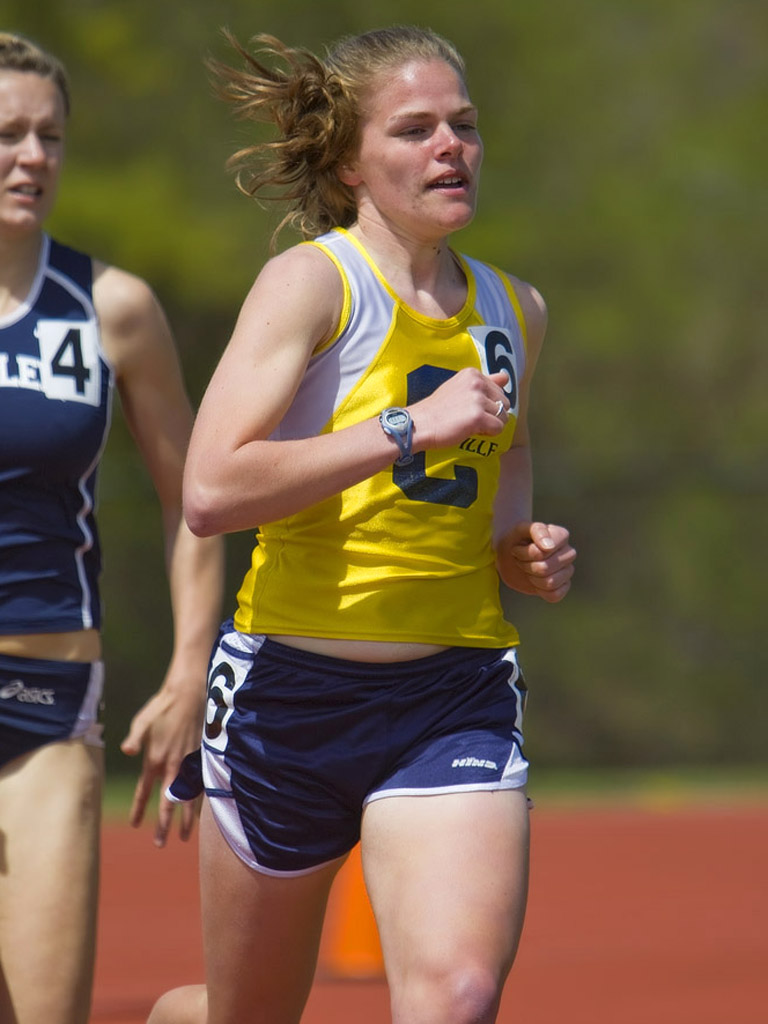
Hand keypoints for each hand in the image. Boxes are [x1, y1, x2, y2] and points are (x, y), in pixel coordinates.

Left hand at [120, 677, 204, 846]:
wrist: (190, 694)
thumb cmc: (163, 706)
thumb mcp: (143, 720)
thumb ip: (135, 738)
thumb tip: (127, 751)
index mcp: (155, 759)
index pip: (145, 792)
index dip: (139, 809)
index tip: (136, 826)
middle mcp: (173, 766)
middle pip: (168, 803)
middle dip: (164, 825)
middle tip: (160, 844)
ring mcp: (189, 763)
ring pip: (188, 798)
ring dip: (186, 819)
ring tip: (186, 836)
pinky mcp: (201, 758)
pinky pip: (201, 786)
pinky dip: (200, 802)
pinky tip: (202, 811)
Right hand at [410, 368, 511, 451]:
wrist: (420, 424)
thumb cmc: (438, 409)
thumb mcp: (460, 387)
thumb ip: (485, 382)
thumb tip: (505, 377)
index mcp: (473, 374)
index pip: (499, 390)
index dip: (488, 403)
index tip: (469, 407)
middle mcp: (477, 382)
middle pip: (504, 403)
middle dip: (492, 414)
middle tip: (470, 418)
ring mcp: (478, 399)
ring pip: (504, 416)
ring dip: (491, 425)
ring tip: (471, 425)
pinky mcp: (478, 416)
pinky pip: (499, 428)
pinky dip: (489, 433)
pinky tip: (473, 431)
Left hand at [497, 521, 575, 601]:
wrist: (509, 553)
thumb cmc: (516, 538)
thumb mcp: (520, 528)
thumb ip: (537, 531)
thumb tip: (549, 546)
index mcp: (561, 536)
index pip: (544, 552)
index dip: (527, 553)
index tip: (518, 546)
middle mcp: (568, 553)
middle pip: (545, 568)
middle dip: (526, 565)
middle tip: (520, 559)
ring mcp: (567, 571)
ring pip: (550, 583)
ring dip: (531, 577)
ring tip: (527, 568)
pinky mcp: (562, 586)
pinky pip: (555, 595)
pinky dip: (539, 590)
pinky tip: (534, 581)